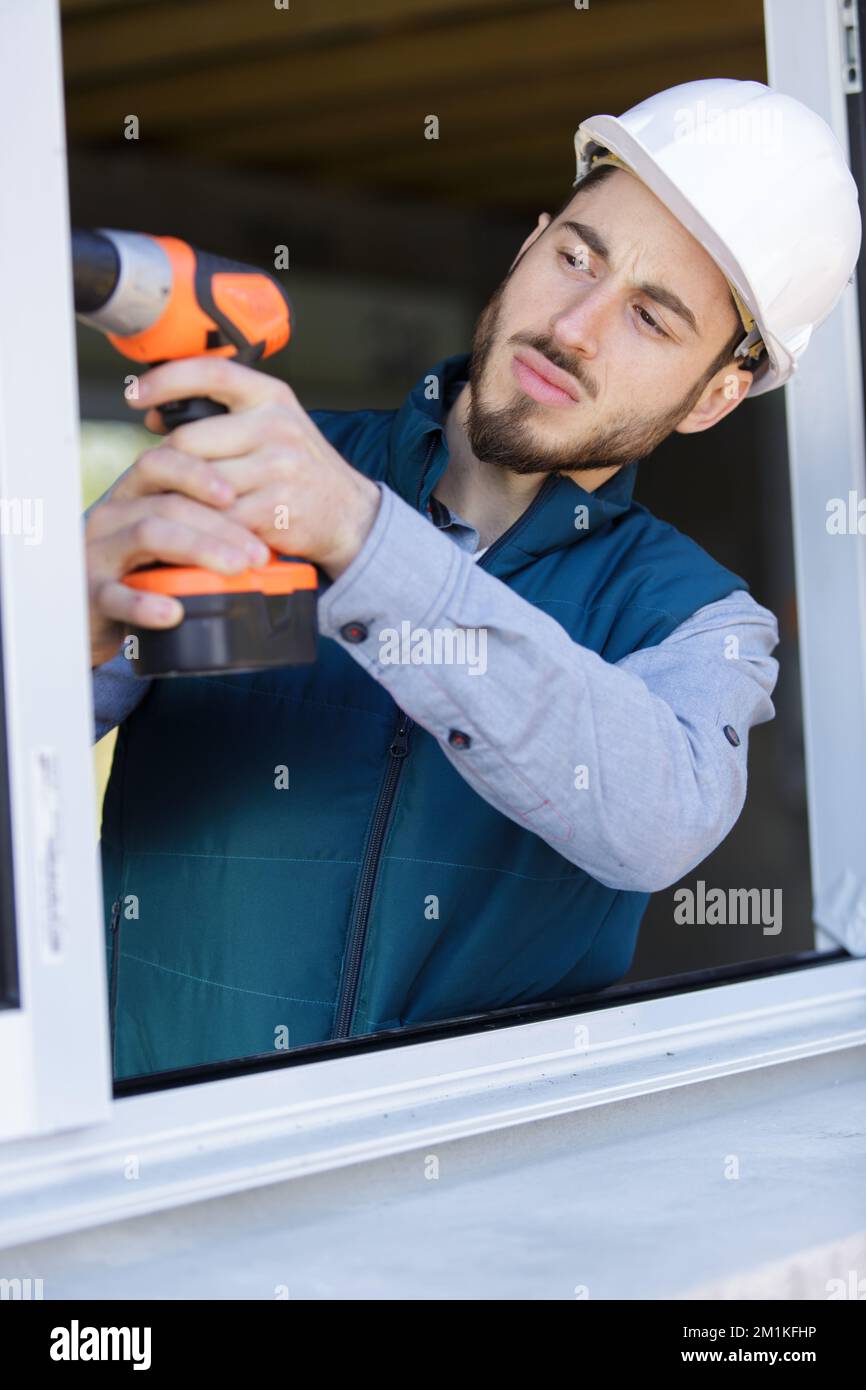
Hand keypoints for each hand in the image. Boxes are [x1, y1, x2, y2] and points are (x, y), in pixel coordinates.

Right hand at [85, 445, 270, 667]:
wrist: (89, 613)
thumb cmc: (141, 573)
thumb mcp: (172, 545)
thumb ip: (203, 531)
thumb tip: (266, 538)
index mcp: (133, 496)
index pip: (162, 463)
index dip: (199, 474)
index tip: (238, 494)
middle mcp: (112, 516)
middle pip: (167, 503)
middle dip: (220, 525)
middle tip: (260, 552)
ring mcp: (97, 553)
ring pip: (148, 535)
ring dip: (199, 549)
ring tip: (237, 569)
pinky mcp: (90, 593)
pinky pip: (115, 595)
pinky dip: (145, 603)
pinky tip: (173, 612)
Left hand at [129, 357, 381, 579]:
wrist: (349, 514)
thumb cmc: (297, 468)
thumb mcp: (273, 425)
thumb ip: (223, 416)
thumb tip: (155, 415)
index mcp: (271, 397)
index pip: (210, 372)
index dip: (165, 380)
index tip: (134, 395)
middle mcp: (276, 427)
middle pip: (190, 441)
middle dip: (165, 464)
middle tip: (151, 480)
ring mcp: (278, 469)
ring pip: (199, 483)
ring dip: (177, 499)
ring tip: (165, 506)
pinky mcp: (275, 509)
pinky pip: (217, 517)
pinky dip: (199, 526)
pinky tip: (192, 529)